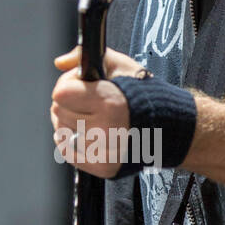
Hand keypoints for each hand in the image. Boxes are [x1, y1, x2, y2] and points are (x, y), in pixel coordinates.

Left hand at [51, 46, 142, 178]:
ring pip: (61, 132)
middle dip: (68, 104)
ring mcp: (104, 151)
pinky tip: (83, 132)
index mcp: (109, 102)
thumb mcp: (119, 65)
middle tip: (85, 102)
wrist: (166, 126)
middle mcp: (106, 129)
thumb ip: (85, 57)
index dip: (67, 85)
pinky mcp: (102, 166)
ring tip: (88, 117)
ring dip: (69, 122)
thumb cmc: (142, 94)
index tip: (79, 86)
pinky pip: (68, 152)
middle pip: (59, 112)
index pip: (61, 93)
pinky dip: (69, 141)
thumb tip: (60, 63)